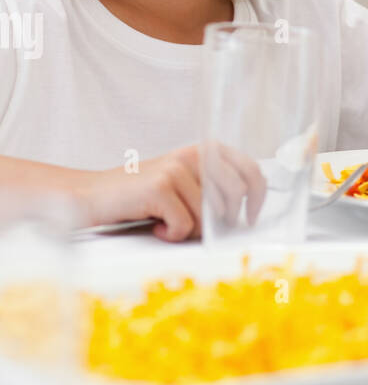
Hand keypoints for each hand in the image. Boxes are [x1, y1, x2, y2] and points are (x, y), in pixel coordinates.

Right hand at [79, 144, 266, 241]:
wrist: (91, 196)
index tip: (249, 217)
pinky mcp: (160, 187)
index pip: (251, 170)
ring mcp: (176, 169)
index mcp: (205, 150)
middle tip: (195, 227)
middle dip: (221, 221)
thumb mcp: (184, 183)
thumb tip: (246, 215)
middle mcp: (193, 154)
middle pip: (234, 196)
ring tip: (166, 222)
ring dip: (190, 230)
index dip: (257, 198)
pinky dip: (171, 234)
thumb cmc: (140, 197)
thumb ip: (214, 188)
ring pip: (209, 216)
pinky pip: (185, 225)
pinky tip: (155, 225)